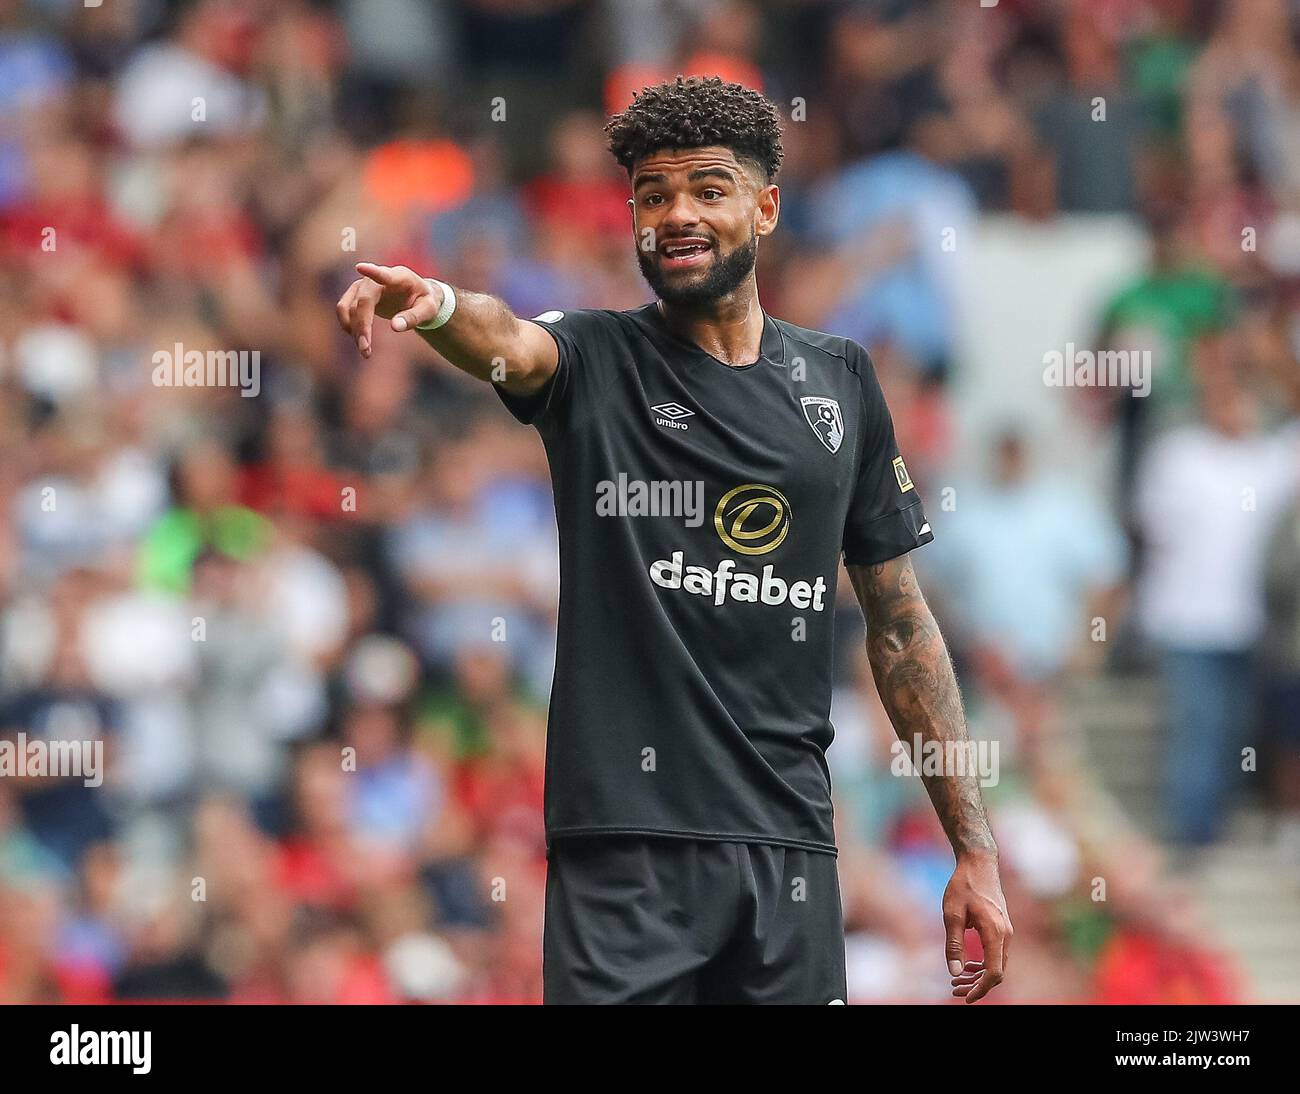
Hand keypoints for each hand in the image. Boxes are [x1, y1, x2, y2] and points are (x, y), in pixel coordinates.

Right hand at [335, 262, 442, 357]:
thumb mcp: (428, 310)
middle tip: (366, 350)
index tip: (360, 267)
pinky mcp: (355, 293)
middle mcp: (376, 278)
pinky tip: (359, 339)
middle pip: (363, 301)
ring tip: (365, 350)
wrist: (416, 296)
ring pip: (348, 306)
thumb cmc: (424, 302)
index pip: (384, 274)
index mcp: (399, 277)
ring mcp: (363, 284)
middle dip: (362, 327)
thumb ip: (414, 317)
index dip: (372, 271)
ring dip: (353, 329)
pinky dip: (348, 326)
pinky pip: (344, 309)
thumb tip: (395, 327)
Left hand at [943, 851, 1011, 1002]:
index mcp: (995, 933)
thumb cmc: (963, 885)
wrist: (979, 863)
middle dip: (976, 985)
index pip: (994, 973)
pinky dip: (984, 963)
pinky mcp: (1002, 927)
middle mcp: (1006, 935)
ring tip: (957, 981)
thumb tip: (955, 973)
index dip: (980, 989)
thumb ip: (954, 944)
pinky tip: (968, 964)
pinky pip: (996, 953)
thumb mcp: (952, 914)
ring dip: (979, 976)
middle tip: (954, 990)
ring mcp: (1006, 931)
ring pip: (997, 964)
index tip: (965, 997)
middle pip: (996, 972)